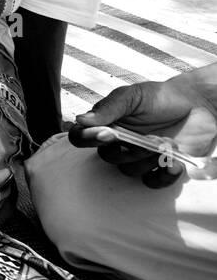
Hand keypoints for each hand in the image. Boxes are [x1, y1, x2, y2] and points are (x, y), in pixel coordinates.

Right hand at [70, 78, 216, 188]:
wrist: (197, 104)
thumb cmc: (161, 97)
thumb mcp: (133, 95)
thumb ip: (109, 107)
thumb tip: (81, 119)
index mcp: (107, 124)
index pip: (81, 137)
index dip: (86, 140)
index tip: (106, 135)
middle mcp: (119, 143)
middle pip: (107, 157)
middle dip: (127, 150)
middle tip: (147, 139)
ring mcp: (139, 157)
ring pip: (129, 171)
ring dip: (147, 160)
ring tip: (166, 144)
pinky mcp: (159, 168)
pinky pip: (152, 183)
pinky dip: (163, 176)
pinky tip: (174, 163)